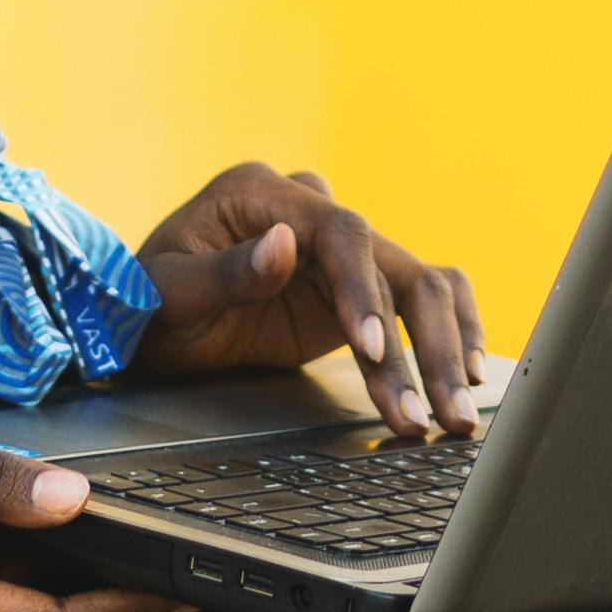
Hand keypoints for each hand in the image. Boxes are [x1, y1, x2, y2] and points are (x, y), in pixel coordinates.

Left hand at [132, 161, 484, 434]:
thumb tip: (287, 244)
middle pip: (390, 264)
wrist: (146, 323)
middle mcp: (311, 211)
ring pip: (418, 286)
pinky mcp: (358, 287)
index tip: (375, 348)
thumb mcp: (170, 293)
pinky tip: (465, 377)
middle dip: (419, 342)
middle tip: (434, 408)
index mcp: (263, 193)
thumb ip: (226, 272)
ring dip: (441, 352)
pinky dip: (452, 331)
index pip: (339, 231)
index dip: (363, 289)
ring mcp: (339, 250)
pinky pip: (421, 297)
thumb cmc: (146, 304)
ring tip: (451, 418)